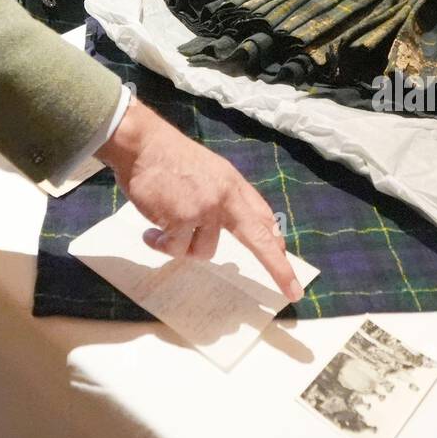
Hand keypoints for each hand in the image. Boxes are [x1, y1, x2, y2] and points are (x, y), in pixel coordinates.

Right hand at [97, 96, 302, 300]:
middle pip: (260, 239)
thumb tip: (237, 224)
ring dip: (182, 247)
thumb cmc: (168, 157)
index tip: (285, 258)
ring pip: (204, 252)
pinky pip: (176, 249)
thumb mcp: (208, 171)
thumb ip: (223, 196)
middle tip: (294, 292)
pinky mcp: (183, 219)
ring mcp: (205, 209)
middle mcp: (226, 198)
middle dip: (279, 269)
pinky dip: (160, 245)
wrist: (143, 145)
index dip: (274, 240)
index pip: (263, 216)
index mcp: (233, 184)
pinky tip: (149, 233)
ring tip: (163, 229)